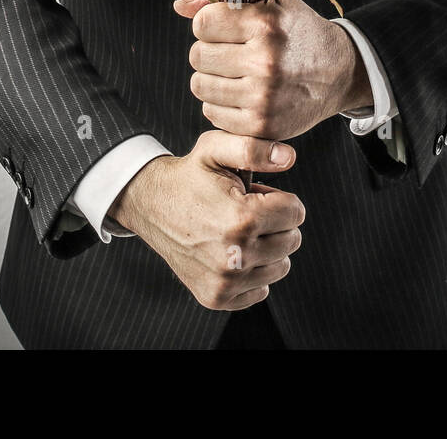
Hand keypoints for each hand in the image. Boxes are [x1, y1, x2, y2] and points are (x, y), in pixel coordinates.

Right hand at [107, 130, 304, 310]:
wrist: (151, 206)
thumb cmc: (190, 175)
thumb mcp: (217, 147)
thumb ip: (255, 147)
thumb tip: (290, 157)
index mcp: (242, 219)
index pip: (296, 213)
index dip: (279, 198)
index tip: (255, 194)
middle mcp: (235, 257)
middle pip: (292, 241)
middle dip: (275, 222)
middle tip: (245, 210)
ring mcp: (225, 282)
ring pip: (280, 266)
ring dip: (266, 247)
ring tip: (237, 230)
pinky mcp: (217, 298)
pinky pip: (261, 291)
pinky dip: (252, 272)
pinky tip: (231, 252)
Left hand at [174, 0, 371, 141]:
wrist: (339, 72)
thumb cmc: (299, 30)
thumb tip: (180, 5)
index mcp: (266, 23)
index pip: (203, 23)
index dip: (209, 23)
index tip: (224, 27)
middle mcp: (265, 60)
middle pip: (197, 55)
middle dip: (209, 50)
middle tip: (230, 50)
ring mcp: (263, 96)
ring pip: (200, 85)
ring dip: (211, 78)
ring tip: (234, 72)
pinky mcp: (262, 125)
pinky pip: (212, 113)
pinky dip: (220, 104)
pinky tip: (240, 93)